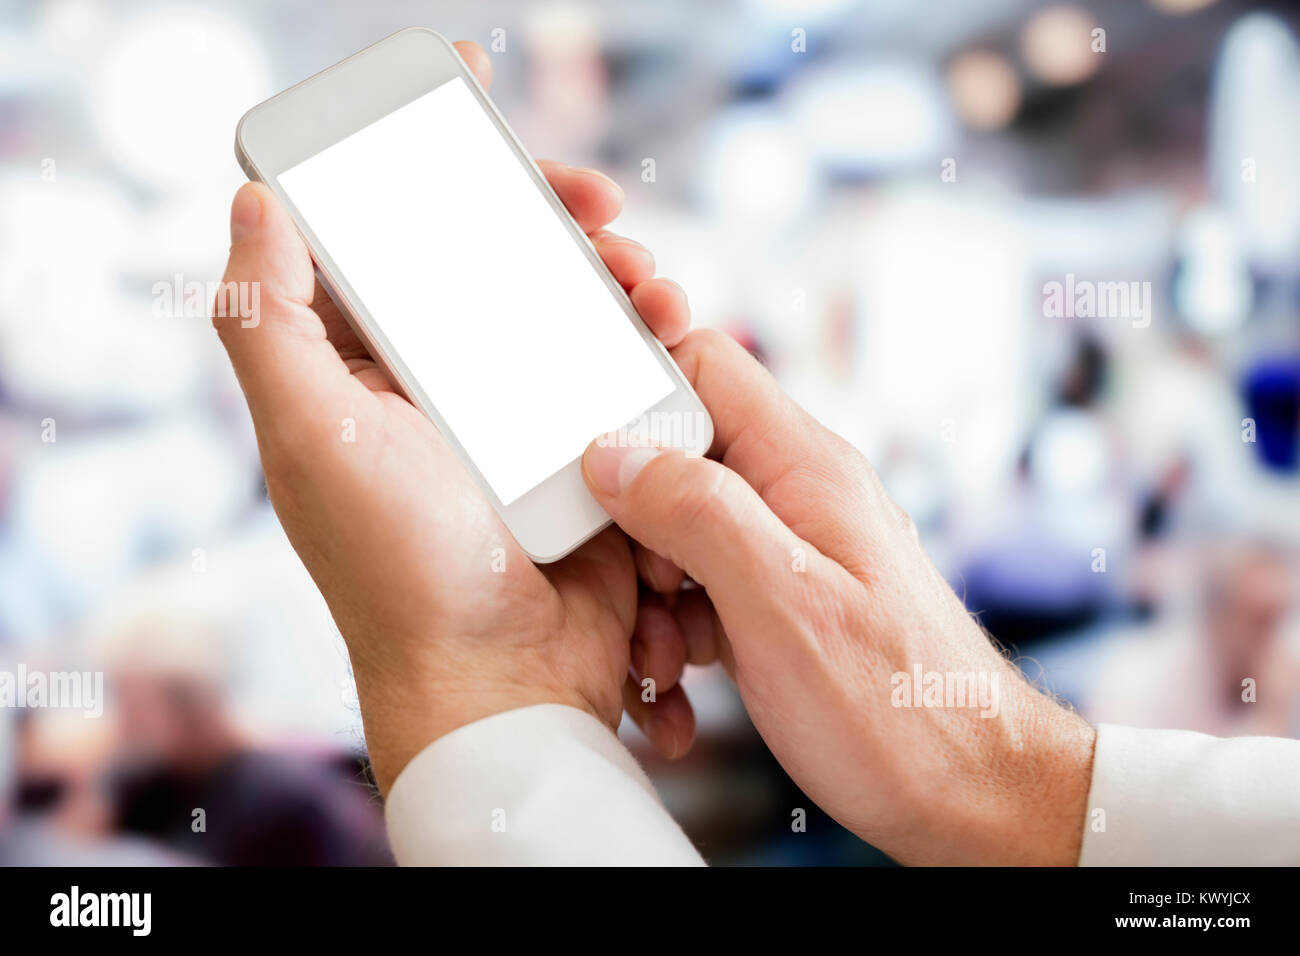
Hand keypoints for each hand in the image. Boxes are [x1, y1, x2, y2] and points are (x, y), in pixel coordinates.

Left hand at [213, 41, 692, 792]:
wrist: (502, 681)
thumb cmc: (396, 569)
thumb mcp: (311, 440)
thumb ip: (266, 322)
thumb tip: (253, 201)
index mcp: (368, 365)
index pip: (394, 235)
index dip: (425, 162)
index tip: (470, 96)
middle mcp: (444, 379)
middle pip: (497, 256)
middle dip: (547, 209)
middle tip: (593, 198)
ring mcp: (521, 410)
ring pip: (569, 300)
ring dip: (611, 266)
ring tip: (645, 272)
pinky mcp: (587, 443)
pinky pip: (621, 362)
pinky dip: (650, 333)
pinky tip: (671, 325)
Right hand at [581, 330, 1097, 864]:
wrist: (966, 793)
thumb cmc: (899, 707)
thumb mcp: (784, 605)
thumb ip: (698, 514)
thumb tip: (615, 456)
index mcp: (804, 466)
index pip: (704, 366)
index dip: (636, 391)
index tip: (589, 459)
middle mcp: (794, 494)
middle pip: (674, 458)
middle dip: (631, 529)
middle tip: (642, 597)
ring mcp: (784, 550)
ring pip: (676, 535)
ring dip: (647, 598)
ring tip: (661, 665)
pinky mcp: (774, 603)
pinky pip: (697, 591)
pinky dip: (673, 635)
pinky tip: (678, 688)